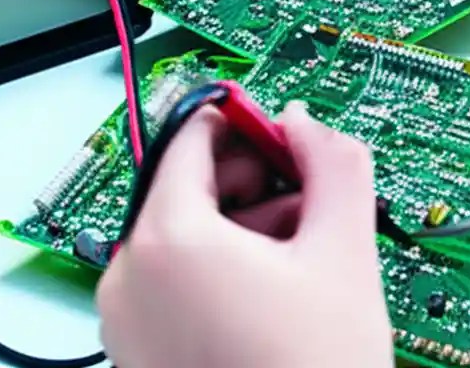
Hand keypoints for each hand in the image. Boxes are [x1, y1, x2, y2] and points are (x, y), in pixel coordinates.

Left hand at [96, 101, 393, 367]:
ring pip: (187, 238)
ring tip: (304, 262)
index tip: (284, 135)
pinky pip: (176, 284)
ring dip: (247, 232)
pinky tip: (277, 298)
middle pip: (190, 187)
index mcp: (168, 241)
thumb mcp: (343, 253)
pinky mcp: (136, 352)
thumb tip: (310, 128)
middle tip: (309, 204)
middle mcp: (128, 277)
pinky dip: (223, 273)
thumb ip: (334, 164)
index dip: (249, 124)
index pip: (195, 135)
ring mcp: (126, 321)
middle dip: (256, 186)